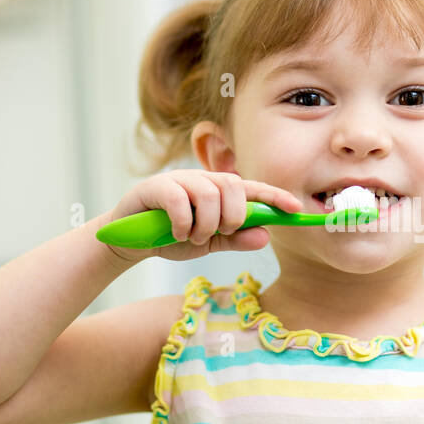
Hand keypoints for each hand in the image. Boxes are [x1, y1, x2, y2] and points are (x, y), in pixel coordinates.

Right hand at [102, 169, 302, 262]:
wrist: (128, 240)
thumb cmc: (170, 237)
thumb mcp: (208, 244)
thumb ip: (235, 239)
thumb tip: (265, 236)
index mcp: (219, 192)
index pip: (252, 190)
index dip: (274, 197)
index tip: (295, 209)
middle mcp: (202, 180)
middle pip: (233, 186)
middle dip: (233, 216)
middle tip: (218, 234)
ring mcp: (178, 180)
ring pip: (209, 194)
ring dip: (206, 224)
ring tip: (193, 238)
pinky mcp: (155, 186)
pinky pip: (180, 200)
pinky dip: (183, 223)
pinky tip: (176, 234)